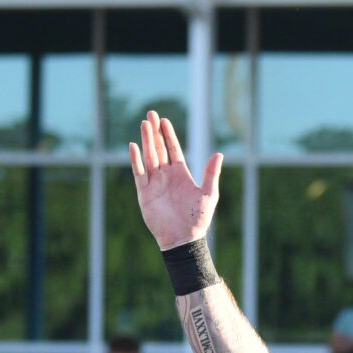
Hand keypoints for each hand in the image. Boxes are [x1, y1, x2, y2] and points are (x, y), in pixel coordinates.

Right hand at [125, 110, 221, 249]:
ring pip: (149, 157)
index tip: (164, 120)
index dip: (168, 135)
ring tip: (144, 124)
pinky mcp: (145, 193)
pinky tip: (133, 146)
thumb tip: (219, 154)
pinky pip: (140, 173)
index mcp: (181, 174)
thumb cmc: (198, 219)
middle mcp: (166, 175)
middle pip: (159, 149)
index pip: (173, 149)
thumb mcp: (208, 194)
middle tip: (150, 114)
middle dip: (155, 132)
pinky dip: (136, 160)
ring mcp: (155, 183)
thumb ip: (211, 174)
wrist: (183, 238)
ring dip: (146, 141)